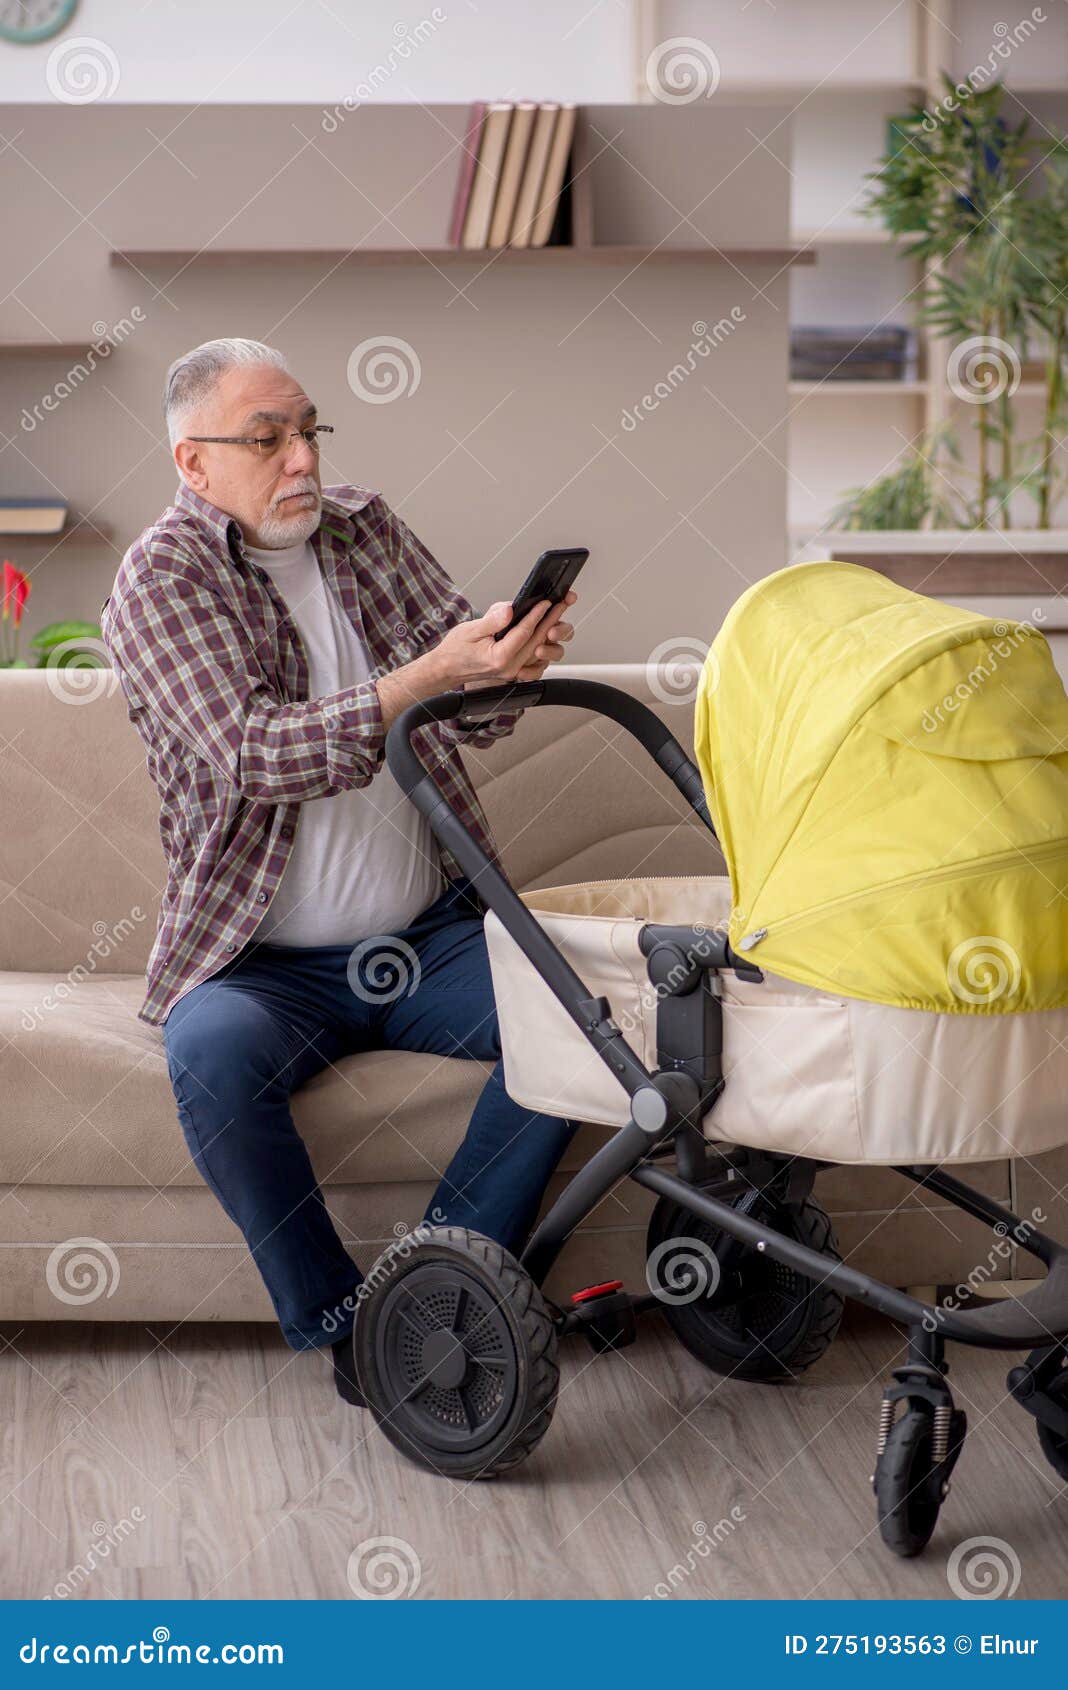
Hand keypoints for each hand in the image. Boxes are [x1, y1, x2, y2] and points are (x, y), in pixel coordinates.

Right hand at [432, 591, 576, 690]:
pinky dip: (542, 646)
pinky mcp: (514, 671)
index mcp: (499, 657)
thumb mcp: (470, 630)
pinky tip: (547, 634)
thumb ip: (491, 621)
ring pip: (539, 650)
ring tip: (558, 615)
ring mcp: (513, 671)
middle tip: (562, 603)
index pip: (524, 633)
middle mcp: (509, 667)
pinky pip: (534, 660)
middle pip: (536, 640)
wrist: (446, 669)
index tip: (546, 602)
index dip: (537, 615)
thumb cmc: (455, 650)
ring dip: (550, 632)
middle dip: (551, 620)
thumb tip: (510, 609)